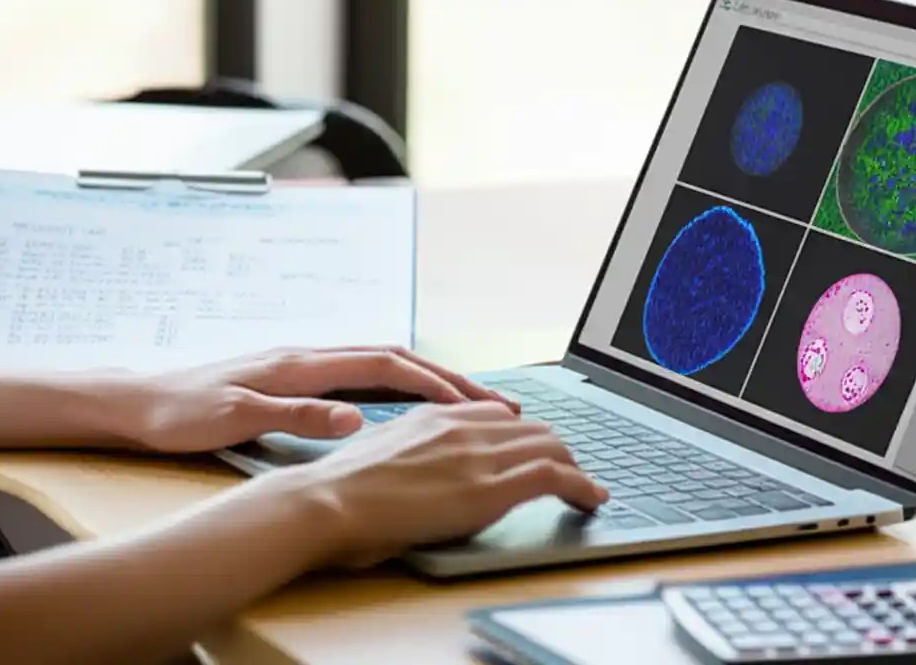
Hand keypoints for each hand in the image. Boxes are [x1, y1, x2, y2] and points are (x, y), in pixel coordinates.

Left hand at [120, 346, 517, 452]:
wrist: (137, 402)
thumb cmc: (180, 412)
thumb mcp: (234, 419)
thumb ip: (296, 417)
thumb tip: (355, 419)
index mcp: (301, 363)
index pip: (386, 365)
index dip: (436, 382)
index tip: (476, 403)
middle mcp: (308, 356)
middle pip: (395, 358)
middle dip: (448, 377)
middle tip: (495, 402)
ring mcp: (301, 365)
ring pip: (382, 365)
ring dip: (428, 380)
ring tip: (467, 404)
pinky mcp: (292, 378)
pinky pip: (362, 377)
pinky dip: (399, 387)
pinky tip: (408, 406)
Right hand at [276, 401, 608, 568]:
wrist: (325, 502)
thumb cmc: (337, 492)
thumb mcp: (379, 453)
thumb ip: (410, 449)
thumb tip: (422, 469)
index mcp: (433, 415)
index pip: (498, 414)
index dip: (524, 434)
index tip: (536, 449)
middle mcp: (461, 424)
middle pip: (533, 427)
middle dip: (557, 450)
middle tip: (569, 474)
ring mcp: (477, 453)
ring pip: (553, 445)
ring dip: (576, 468)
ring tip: (586, 491)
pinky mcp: (490, 487)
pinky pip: (555, 475)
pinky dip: (582, 486)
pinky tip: (591, 500)